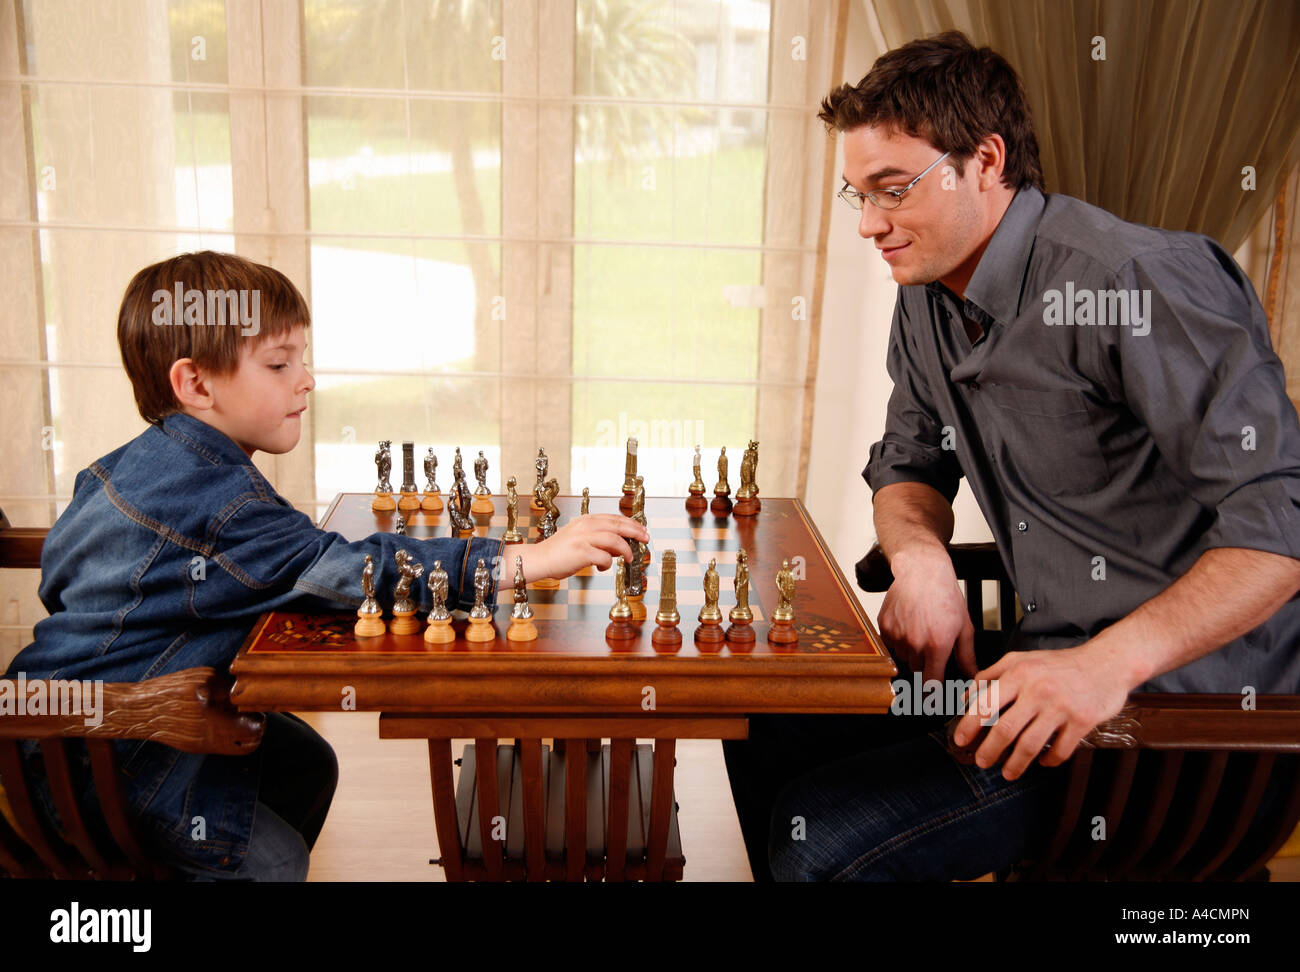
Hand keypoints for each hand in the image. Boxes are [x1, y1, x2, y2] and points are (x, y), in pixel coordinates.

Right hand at [515, 514, 648, 581]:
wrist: (539, 559)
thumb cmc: (559, 552)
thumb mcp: (580, 538)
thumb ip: (598, 540)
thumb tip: (619, 547)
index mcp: (586, 520)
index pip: (614, 518)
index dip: (631, 524)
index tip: (642, 530)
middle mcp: (585, 526)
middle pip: (618, 525)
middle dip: (635, 531)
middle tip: (646, 538)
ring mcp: (583, 538)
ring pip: (614, 540)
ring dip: (625, 550)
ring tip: (628, 559)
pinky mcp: (581, 552)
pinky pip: (604, 557)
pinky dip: (607, 563)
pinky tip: (603, 567)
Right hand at [877, 546, 975, 684]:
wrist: (922, 571)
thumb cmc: (946, 596)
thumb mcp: (965, 626)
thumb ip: (967, 656)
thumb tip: (974, 677)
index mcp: (937, 646)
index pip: (930, 684)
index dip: (931, 696)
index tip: (931, 702)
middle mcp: (914, 643)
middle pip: (917, 670)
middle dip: (925, 665)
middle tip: (931, 648)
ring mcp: (896, 635)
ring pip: (903, 657)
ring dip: (911, 652)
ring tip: (920, 630)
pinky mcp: (884, 626)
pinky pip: (890, 643)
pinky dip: (898, 639)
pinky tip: (909, 623)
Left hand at [952, 639, 1134, 779]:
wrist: (1106, 662)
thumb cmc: (1059, 663)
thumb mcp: (1021, 660)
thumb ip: (990, 675)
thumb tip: (965, 698)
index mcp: (1019, 673)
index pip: (986, 703)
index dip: (970, 725)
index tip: (961, 741)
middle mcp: (1038, 689)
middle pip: (1005, 729)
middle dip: (989, 751)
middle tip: (981, 762)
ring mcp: (1061, 706)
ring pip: (1030, 744)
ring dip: (1016, 764)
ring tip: (1007, 773)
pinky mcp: (1082, 721)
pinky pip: (1060, 750)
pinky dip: (1049, 760)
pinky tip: (1042, 762)